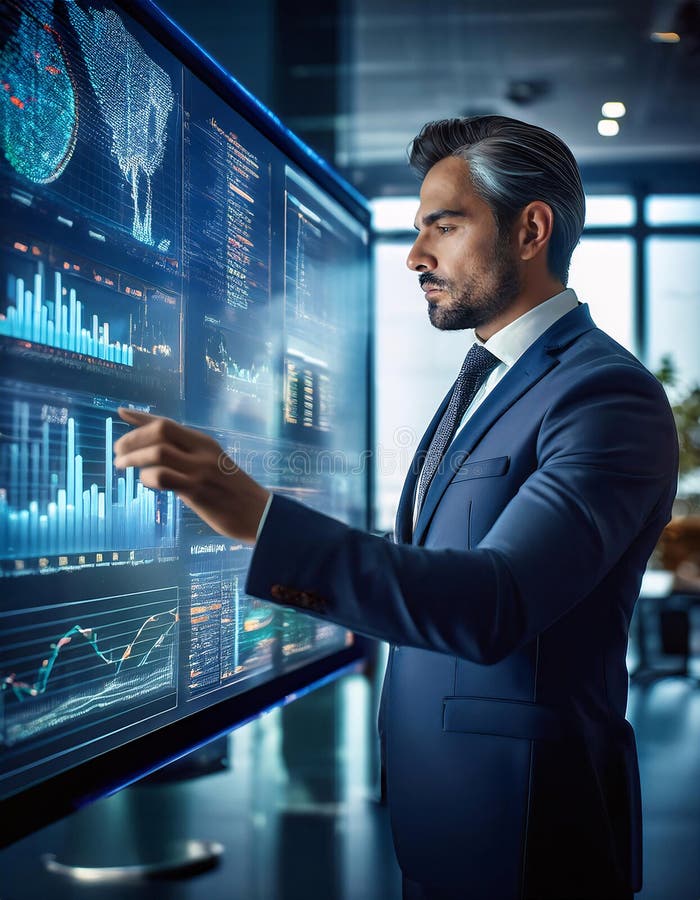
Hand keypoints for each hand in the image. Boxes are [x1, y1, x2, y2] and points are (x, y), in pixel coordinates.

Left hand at [113, 409, 270, 542]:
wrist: (258, 514)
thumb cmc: (232, 492)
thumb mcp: (212, 466)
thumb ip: (187, 458)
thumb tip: (155, 456)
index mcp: (205, 443)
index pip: (168, 423)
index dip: (141, 417)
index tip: (120, 412)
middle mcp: (202, 452)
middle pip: (160, 431)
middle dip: (133, 438)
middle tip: (118, 451)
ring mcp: (200, 471)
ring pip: (158, 453)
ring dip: (133, 458)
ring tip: (121, 466)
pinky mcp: (197, 491)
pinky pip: (163, 478)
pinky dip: (148, 478)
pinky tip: (147, 483)